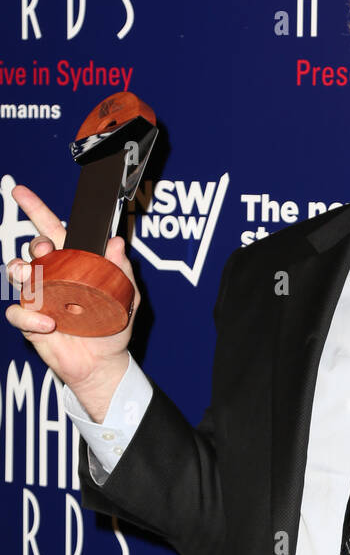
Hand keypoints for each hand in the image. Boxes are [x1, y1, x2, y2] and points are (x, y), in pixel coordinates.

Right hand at [4, 184, 137, 421]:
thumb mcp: (127, 298)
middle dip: (36, 244)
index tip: (20, 192)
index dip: (36, 209)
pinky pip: (17, 312)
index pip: (52, 230)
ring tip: (32, 276)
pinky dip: (29, 316)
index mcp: (72, 263)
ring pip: (17, 273)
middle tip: (46, 251)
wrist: (103, 363)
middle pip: (33, 249)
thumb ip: (123, 271)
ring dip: (21, 271)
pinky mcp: (30, 321)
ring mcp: (39, 296)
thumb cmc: (112, 327)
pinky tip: (49, 324)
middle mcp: (51, 275)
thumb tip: (116, 242)